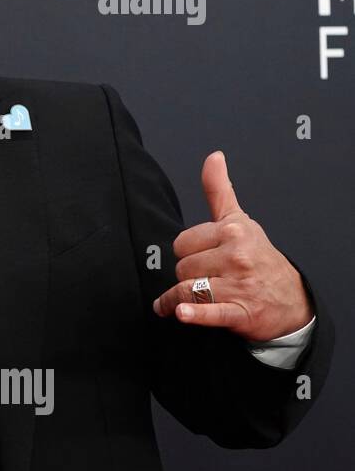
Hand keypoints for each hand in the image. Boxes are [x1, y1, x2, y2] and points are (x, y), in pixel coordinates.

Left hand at [151, 150, 313, 341]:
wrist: (292, 301)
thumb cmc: (259, 258)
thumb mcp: (240, 221)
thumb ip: (219, 191)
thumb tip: (213, 156)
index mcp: (234, 231)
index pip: (181, 244)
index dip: (187, 253)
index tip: (200, 258)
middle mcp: (237, 256)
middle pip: (181, 268)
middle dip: (187, 276)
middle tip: (206, 280)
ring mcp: (239, 285)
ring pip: (186, 290)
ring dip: (178, 300)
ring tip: (179, 304)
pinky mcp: (240, 312)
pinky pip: (208, 311)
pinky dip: (193, 314)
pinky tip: (180, 313)